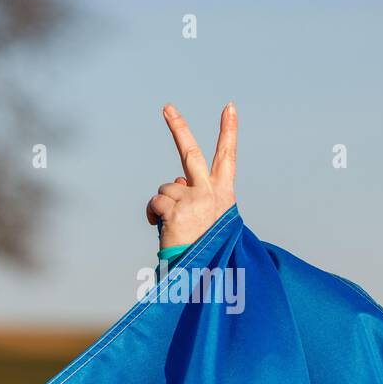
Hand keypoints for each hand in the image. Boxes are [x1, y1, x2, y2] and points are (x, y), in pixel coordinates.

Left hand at [145, 102, 237, 249]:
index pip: (228, 157)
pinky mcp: (175, 210)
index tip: (229, 107)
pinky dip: (153, 215)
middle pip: (191, 153)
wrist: (203, 277)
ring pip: (166, 188)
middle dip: (179, 127)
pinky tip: (164, 230)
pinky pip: (155, 203)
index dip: (229, 131)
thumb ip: (196, 196)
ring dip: (164, 205)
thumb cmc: (207, 252)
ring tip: (176, 227)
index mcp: (224, 196)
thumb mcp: (210, 220)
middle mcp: (211, 194)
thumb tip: (176, 180)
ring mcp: (193, 200)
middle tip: (167, 107)